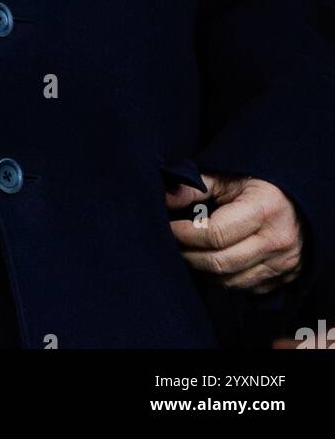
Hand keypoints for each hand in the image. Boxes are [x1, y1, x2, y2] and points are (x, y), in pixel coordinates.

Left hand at [166, 173, 302, 292]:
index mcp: (264, 209)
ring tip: (190, 252)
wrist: (299, 201)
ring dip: (204, 270)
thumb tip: (166, 198)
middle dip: (189, 255)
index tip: (168, 226)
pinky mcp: (284, 278)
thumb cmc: (260, 184)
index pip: (215, 234)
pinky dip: (224, 279)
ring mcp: (283, 263)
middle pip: (220, 263)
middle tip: (173, 243)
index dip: (185, 233)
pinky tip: (213, 262)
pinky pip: (245, 288)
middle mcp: (277, 240)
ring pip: (230, 281)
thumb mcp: (230, 177)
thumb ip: (197, 188)